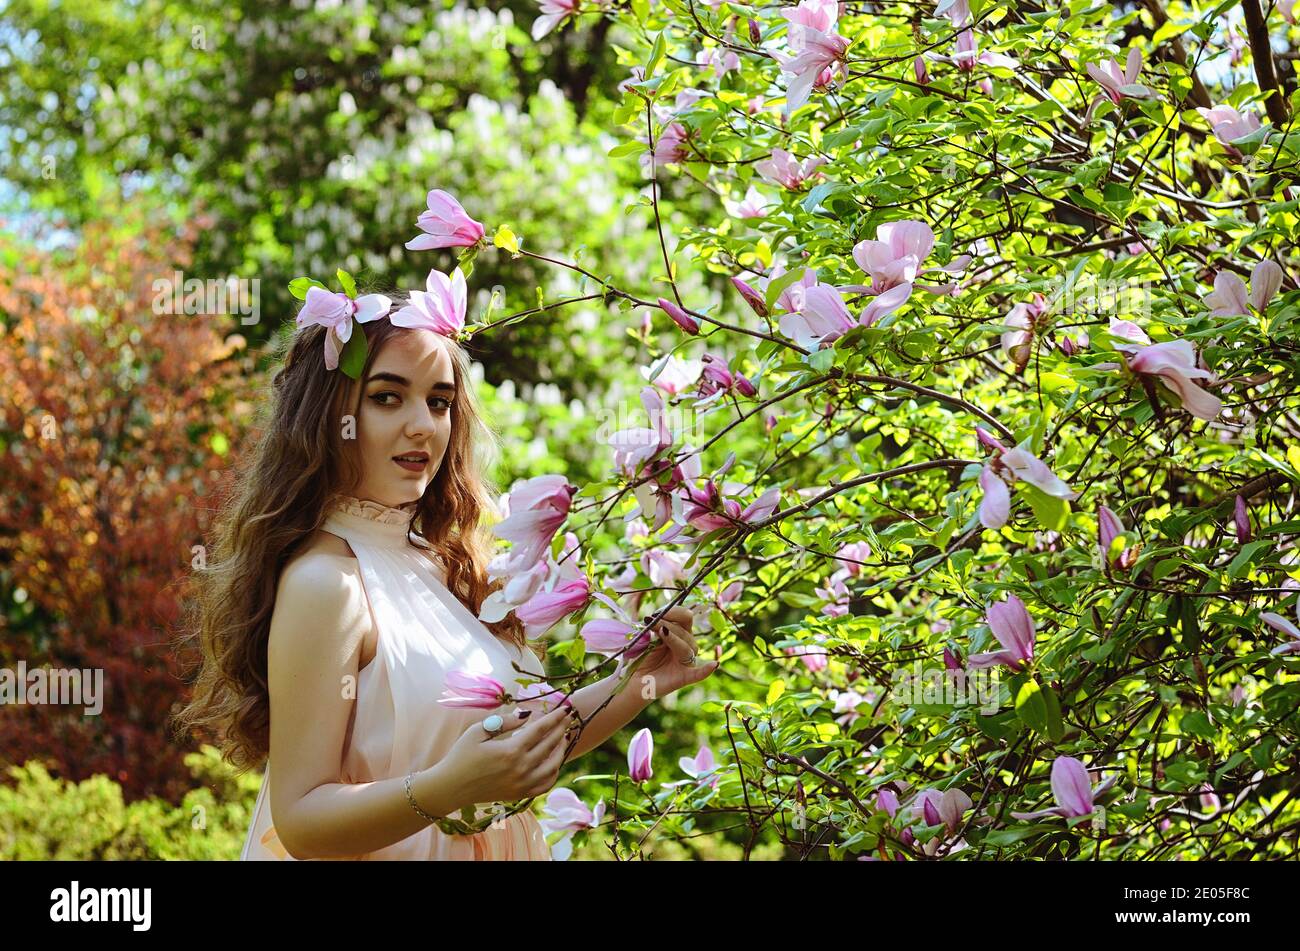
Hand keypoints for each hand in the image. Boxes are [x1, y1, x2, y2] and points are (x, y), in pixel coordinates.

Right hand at [441, 703, 575, 808]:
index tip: (566, 708)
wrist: (451, 787)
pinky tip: (554, 762)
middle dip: (561, 729)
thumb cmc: (461, 755)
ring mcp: (522, 784)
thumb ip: (504, 722)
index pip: (541, 730)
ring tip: (563, 738)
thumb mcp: (478, 731)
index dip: (555, 718)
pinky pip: (545, 784)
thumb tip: (527, 715)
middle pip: (550, 745)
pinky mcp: (520, 794)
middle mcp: (520, 769)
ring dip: (561, 750)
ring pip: (553, 766)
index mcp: (510, 751)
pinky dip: (554, 772)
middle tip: (568, 718)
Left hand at [636, 605, 718, 696]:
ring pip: (687, 646)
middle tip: (650, 621)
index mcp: (679, 633)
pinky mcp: (684, 677)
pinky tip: (714, 665)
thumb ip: (651, 630)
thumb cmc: (640, 657)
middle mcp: (686, 645)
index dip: (672, 612)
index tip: (654, 614)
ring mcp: (686, 662)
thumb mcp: (645, 639)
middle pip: (685, 630)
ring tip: (661, 633)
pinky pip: (698, 674)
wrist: (634, 681)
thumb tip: (653, 620)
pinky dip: (706, 670)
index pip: (684, 617)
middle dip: (667, 623)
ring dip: (673, 638)